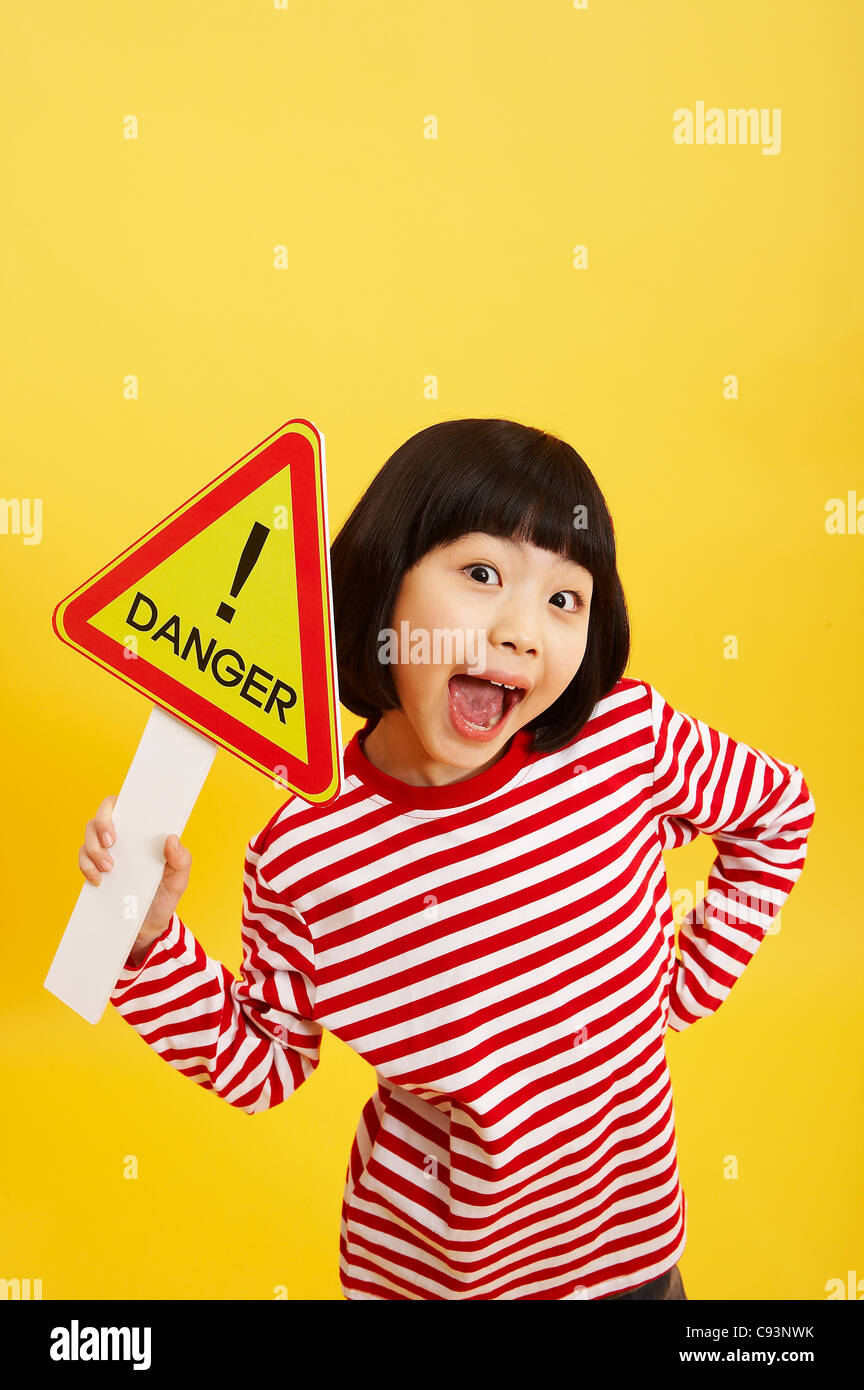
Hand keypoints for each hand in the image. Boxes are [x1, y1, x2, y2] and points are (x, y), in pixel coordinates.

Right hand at [79, 795, 191, 963]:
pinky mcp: (95, 870)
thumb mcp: (179, 879)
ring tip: (108, 869)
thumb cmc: (165, 895)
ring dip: (93, 850)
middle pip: (100, 818)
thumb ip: (180, 860)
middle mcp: (123, 838)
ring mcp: (106, 853)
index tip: (119, 821)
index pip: (126, 805)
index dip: (116, 805)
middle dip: (101, 826)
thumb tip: (172, 838)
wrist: (149, 926)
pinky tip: (98, 880)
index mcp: (143, 833)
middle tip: (110, 842)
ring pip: (88, 838)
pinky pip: (83, 861)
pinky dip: (86, 867)